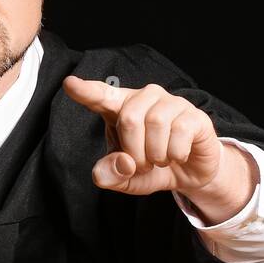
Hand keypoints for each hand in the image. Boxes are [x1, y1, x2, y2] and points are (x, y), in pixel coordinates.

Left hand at [61, 77, 248, 209]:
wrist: (189, 174)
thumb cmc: (151, 168)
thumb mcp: (124, 179)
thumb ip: (110, 175)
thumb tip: (122, 163)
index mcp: (119, 108)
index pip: (99, 96)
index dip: (85, 91)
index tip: (70, 83)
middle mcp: (144, 98)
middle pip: (129, 119)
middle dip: (135, 152)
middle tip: (143, 164)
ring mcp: (171, 102)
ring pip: (155, 124)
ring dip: (156, 155)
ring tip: (160, 159)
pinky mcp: (193, 114)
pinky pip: (180, 132)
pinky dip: (175, 154)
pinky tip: (178, 155)